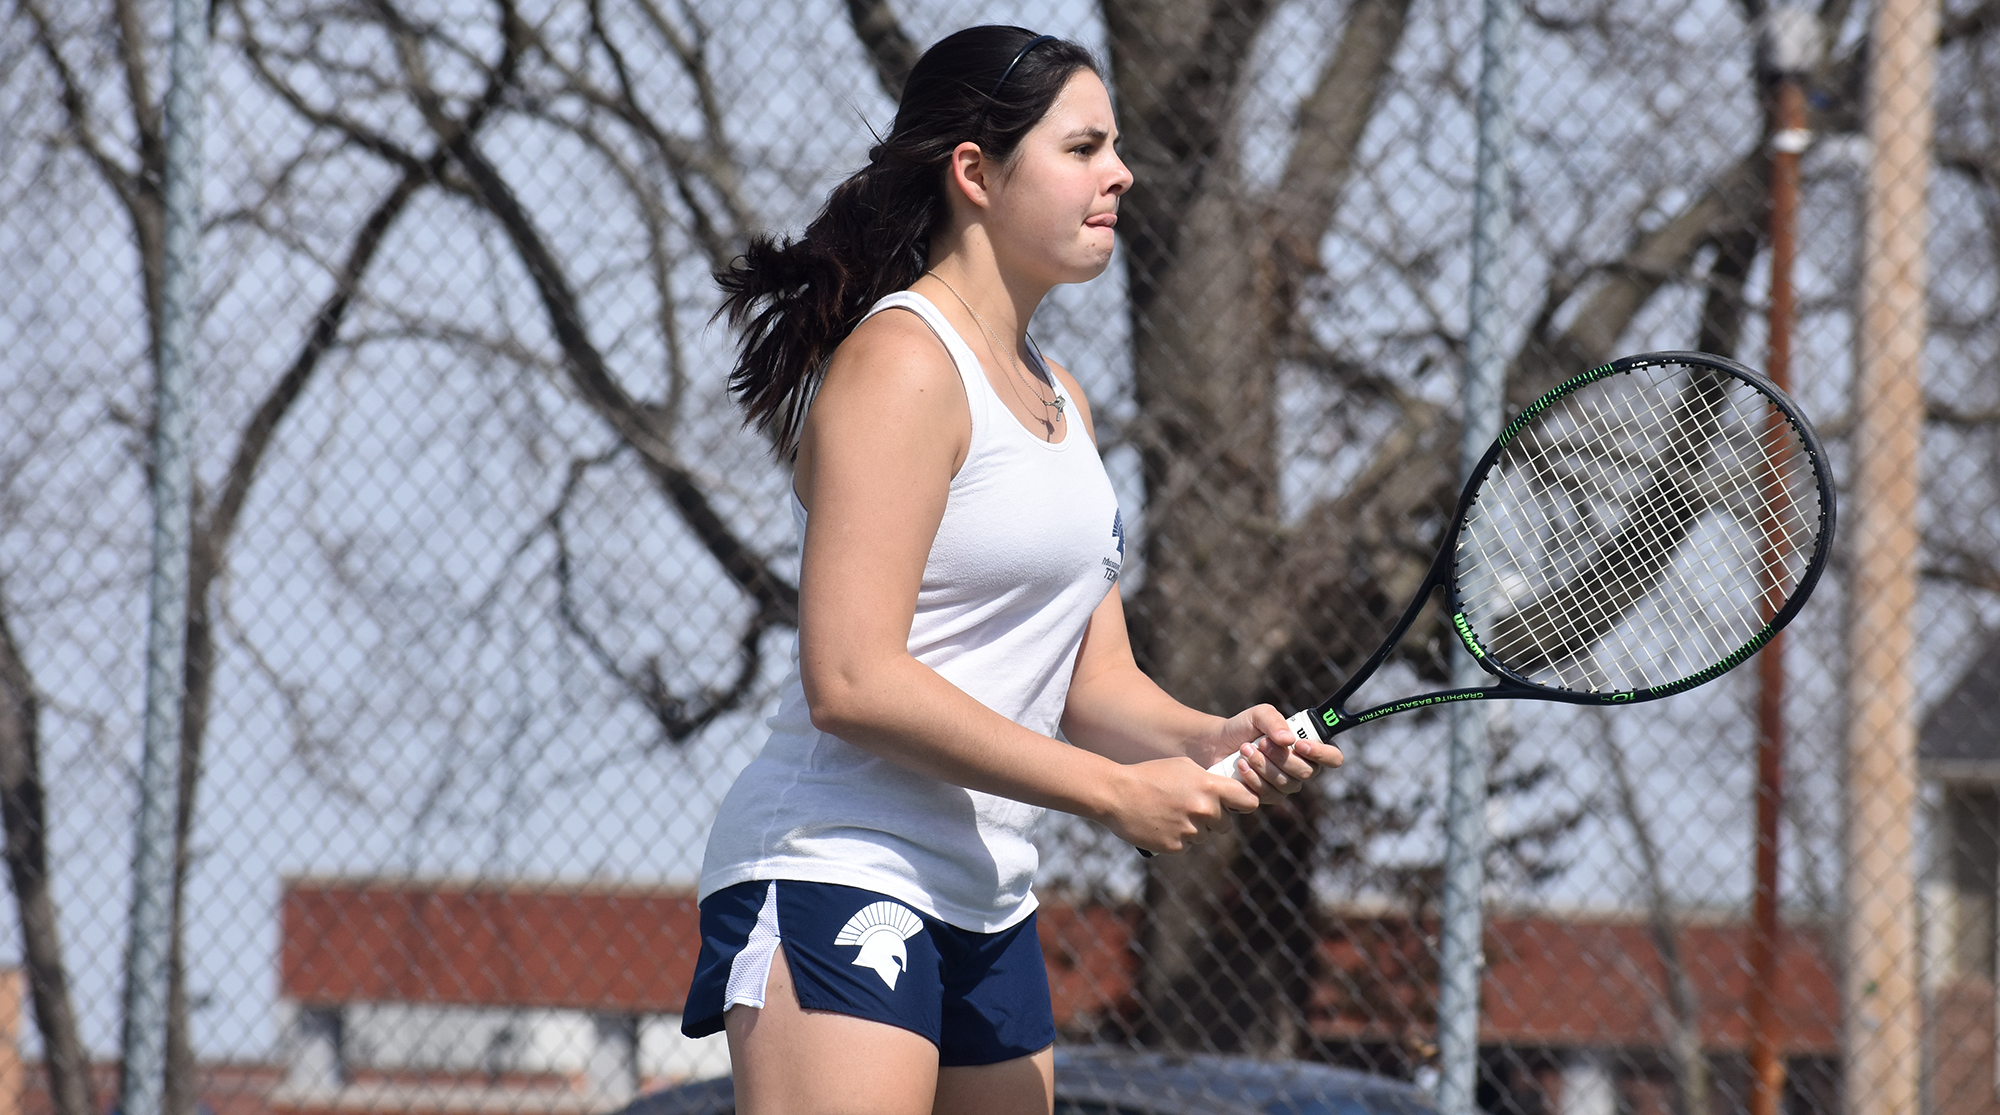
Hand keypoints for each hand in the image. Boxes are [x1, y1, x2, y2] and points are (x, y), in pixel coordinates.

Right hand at [1104, 756, 1260, 854]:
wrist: (1117, 794)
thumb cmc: (1151, 775)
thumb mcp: (1184, 766)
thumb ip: (1210, 779)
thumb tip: (1230, 791)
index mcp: (1210, 787)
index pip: (1249, 801)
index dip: (1243, 802)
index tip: (1235, 803)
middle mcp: (1205, 810)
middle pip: (1226, 824)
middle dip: (1213, 818)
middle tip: (1190, 807)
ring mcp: (1191, 831)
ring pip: (1205, 835)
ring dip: (1194, 828)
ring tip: (1170, 812)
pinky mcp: (1176, 847)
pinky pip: (1187, 845)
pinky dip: (1177, 838)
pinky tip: (1161, 823)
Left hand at [1201, 705, 1343, 805]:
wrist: (1216, 744)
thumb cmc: (1243, 727)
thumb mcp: (1259, 715)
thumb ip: (1274, 721)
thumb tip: (1288, 740)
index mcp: (1308, 749)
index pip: (1333, 758)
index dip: (1322, 754)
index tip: (1300, 744)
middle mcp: (1301, 770)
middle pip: (1305, 772)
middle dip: (1281, 757)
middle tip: (1260, 742)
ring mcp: (1284, 787)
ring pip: (1286, 785)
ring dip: (1264, 766)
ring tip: (1244, 750)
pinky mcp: (1265, 798)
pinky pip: (1267, 795)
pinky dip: (1252, 779)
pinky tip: (1240, 765)